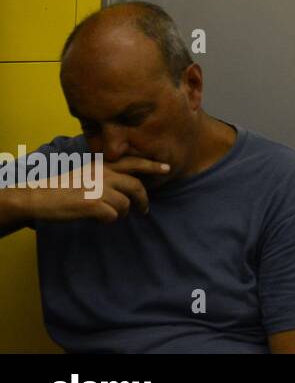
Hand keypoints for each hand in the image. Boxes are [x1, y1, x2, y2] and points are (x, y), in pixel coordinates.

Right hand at [23, 156, 167, 223]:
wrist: (38, 197)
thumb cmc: (61, 188)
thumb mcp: (86, 173)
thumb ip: (105, 176)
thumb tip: (125, 187)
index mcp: (102, 165)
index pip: (133, 162)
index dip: (152, 166)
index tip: (167, 168)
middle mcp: (103, 174)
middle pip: (136, 187)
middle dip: (144, 200)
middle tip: (145, 210)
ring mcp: (99, 189)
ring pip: (125, 205)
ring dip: (121, 213)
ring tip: (110, 215)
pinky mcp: (92, 205)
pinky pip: (112, 216)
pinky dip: (108, 221)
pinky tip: (98, 220)